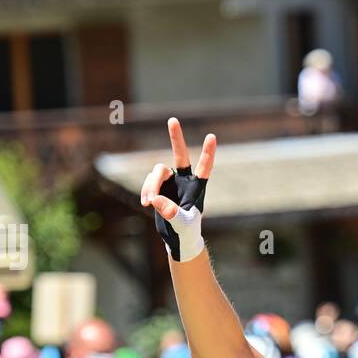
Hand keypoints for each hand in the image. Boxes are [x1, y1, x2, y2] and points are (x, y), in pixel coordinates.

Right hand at [141, 118, 216, 262]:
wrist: (177, 238)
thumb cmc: (187, 231)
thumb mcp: (182, 224)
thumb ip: (171, 213)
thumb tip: (156, 200)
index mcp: (197, 187)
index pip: (204, 167)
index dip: (207, 152)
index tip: (211, 136)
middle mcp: (184, 180)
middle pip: (180, 155)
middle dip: (176, 138)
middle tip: (173, 120)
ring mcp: (170, 182)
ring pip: (157, 172)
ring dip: (151, 185)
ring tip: (149, 202)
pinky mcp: (158, 187)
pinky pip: (149, 182)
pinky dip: (146, 190)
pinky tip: (146, 203)